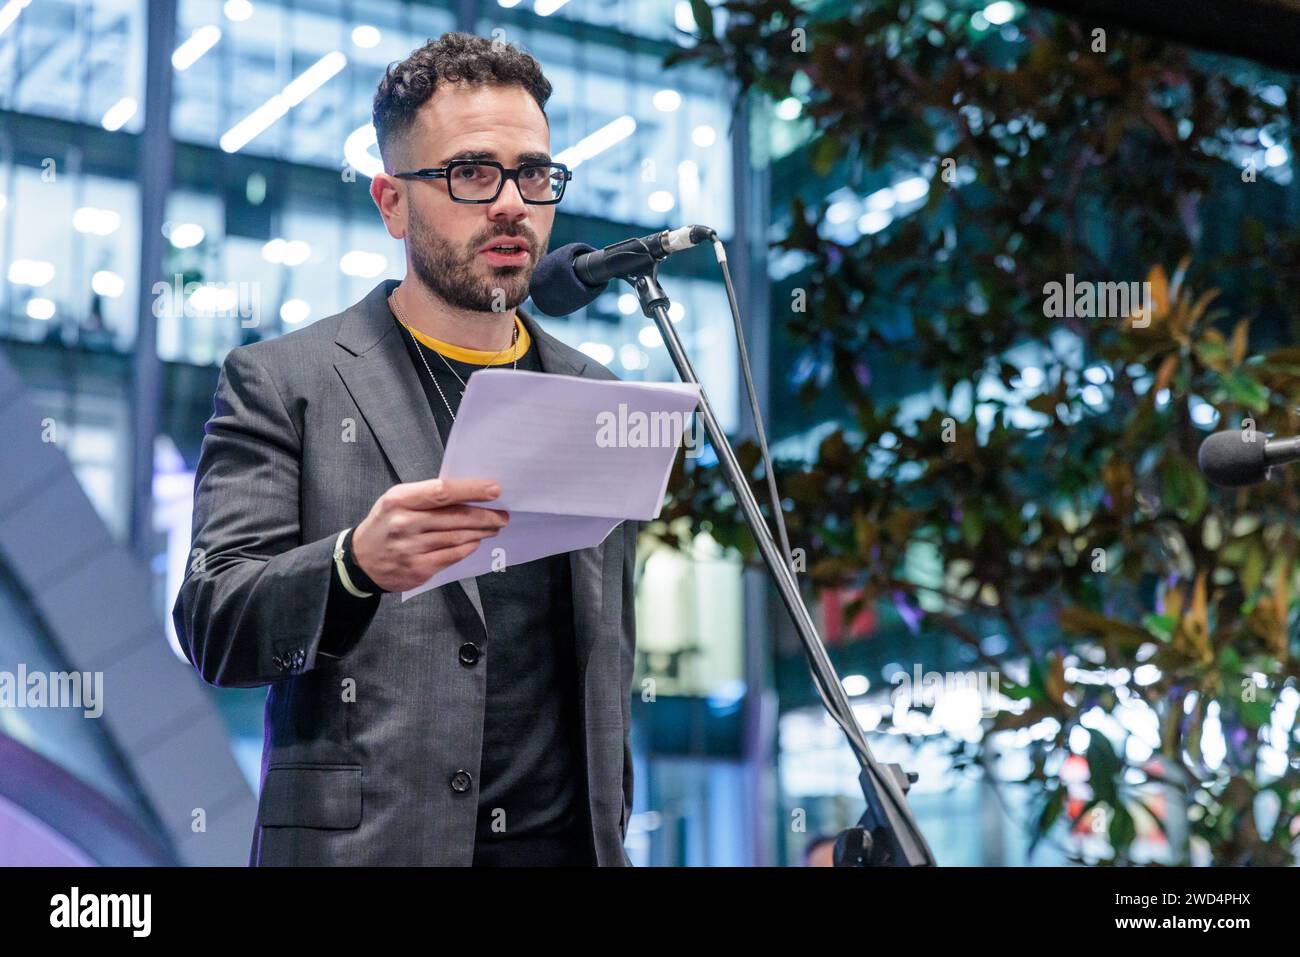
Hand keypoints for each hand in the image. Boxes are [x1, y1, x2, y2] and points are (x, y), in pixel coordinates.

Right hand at [351, 478, 507, 592]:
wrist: (359, 561)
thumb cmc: (385, 525)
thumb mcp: (397, 501)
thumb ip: (426, 497)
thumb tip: (467, 493)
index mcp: (399, 500)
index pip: (442, 492)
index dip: (471, 490)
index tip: (494, 489)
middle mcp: (405, 524)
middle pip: (455, 517)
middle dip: (484, 515)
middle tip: (502, 514)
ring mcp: (411, 549)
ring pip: (457, 537)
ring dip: (481, 532)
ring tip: (494, 527)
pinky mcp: (418, 569)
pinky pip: (452, 556)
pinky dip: (468, 547)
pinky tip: (476, 542)